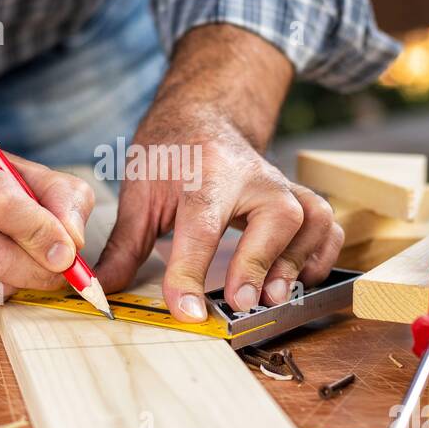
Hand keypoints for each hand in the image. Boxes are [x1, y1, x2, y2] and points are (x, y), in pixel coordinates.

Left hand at [96, 25, 343, 321]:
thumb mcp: (138, 193)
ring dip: (296, 262)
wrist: (204, 116)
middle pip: (275, 215)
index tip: (187, 311)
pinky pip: (326, 223)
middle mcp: (252, 176)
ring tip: (273, 296)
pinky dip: (322, 254)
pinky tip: (300, 278)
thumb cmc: (170, 155)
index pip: (201, 223)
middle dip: (262, 262)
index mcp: (204, 172)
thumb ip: (124, 247)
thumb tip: (102, 290)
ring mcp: (281, 186)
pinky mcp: (298, 197)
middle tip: (241, 303)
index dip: (192, 271)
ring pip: (310, 219)